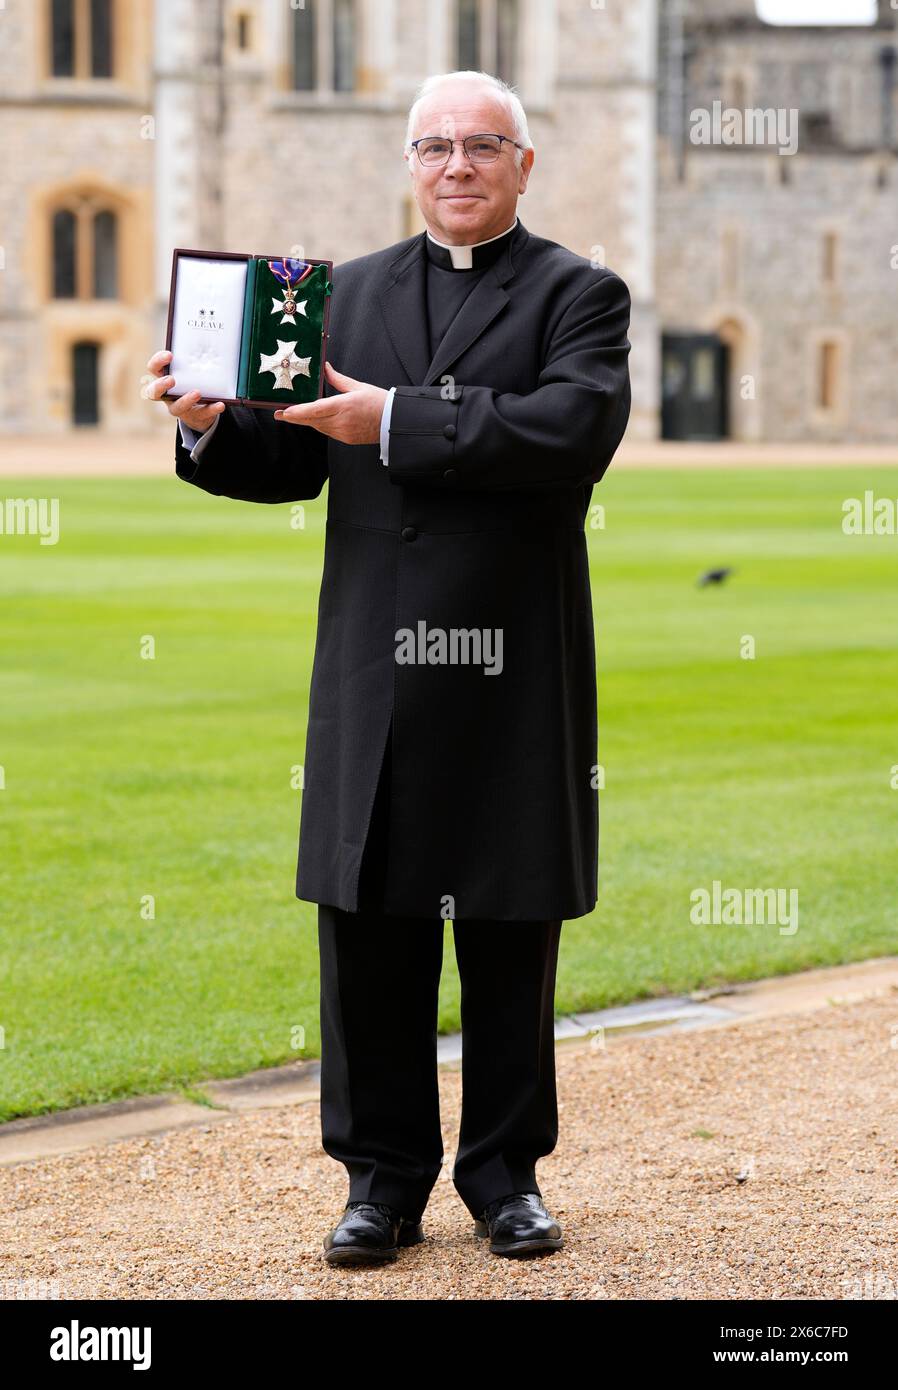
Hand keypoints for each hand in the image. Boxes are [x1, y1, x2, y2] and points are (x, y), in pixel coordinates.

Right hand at [141, 350, 225, 432]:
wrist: (202, 408)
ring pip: (177, 407)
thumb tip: (212, 338)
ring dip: (186, 400)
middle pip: (155, 392)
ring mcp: (180, 407)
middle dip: (161, 385)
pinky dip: (212, 409)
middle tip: (171, 379)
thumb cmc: (193, 382)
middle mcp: (167, 395)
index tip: (170, 355)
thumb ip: (194, 359)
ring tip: (197, 393)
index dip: (158, 362)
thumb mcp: (191, 370)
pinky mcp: (196, 417)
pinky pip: (203, 414)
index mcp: (164, 378)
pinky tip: (221, 404)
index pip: (153, 369)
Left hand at [272, 361, 386, 443]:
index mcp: (344, 406)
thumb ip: (338, 379)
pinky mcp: (346, 439)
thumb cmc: (379, 402)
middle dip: (294, 417)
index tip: (283, 412)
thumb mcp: (358, 386)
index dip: (297, 412)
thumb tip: (325, 368)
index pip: (314, 410)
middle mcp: (341, 422)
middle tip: (279, 415)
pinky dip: (320, 425)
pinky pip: (327, 431)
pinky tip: (315, 419)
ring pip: (318, 427)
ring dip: (307, 421)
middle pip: (312, 420)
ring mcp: (343, 433)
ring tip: (294, 415)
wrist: (393, 422)